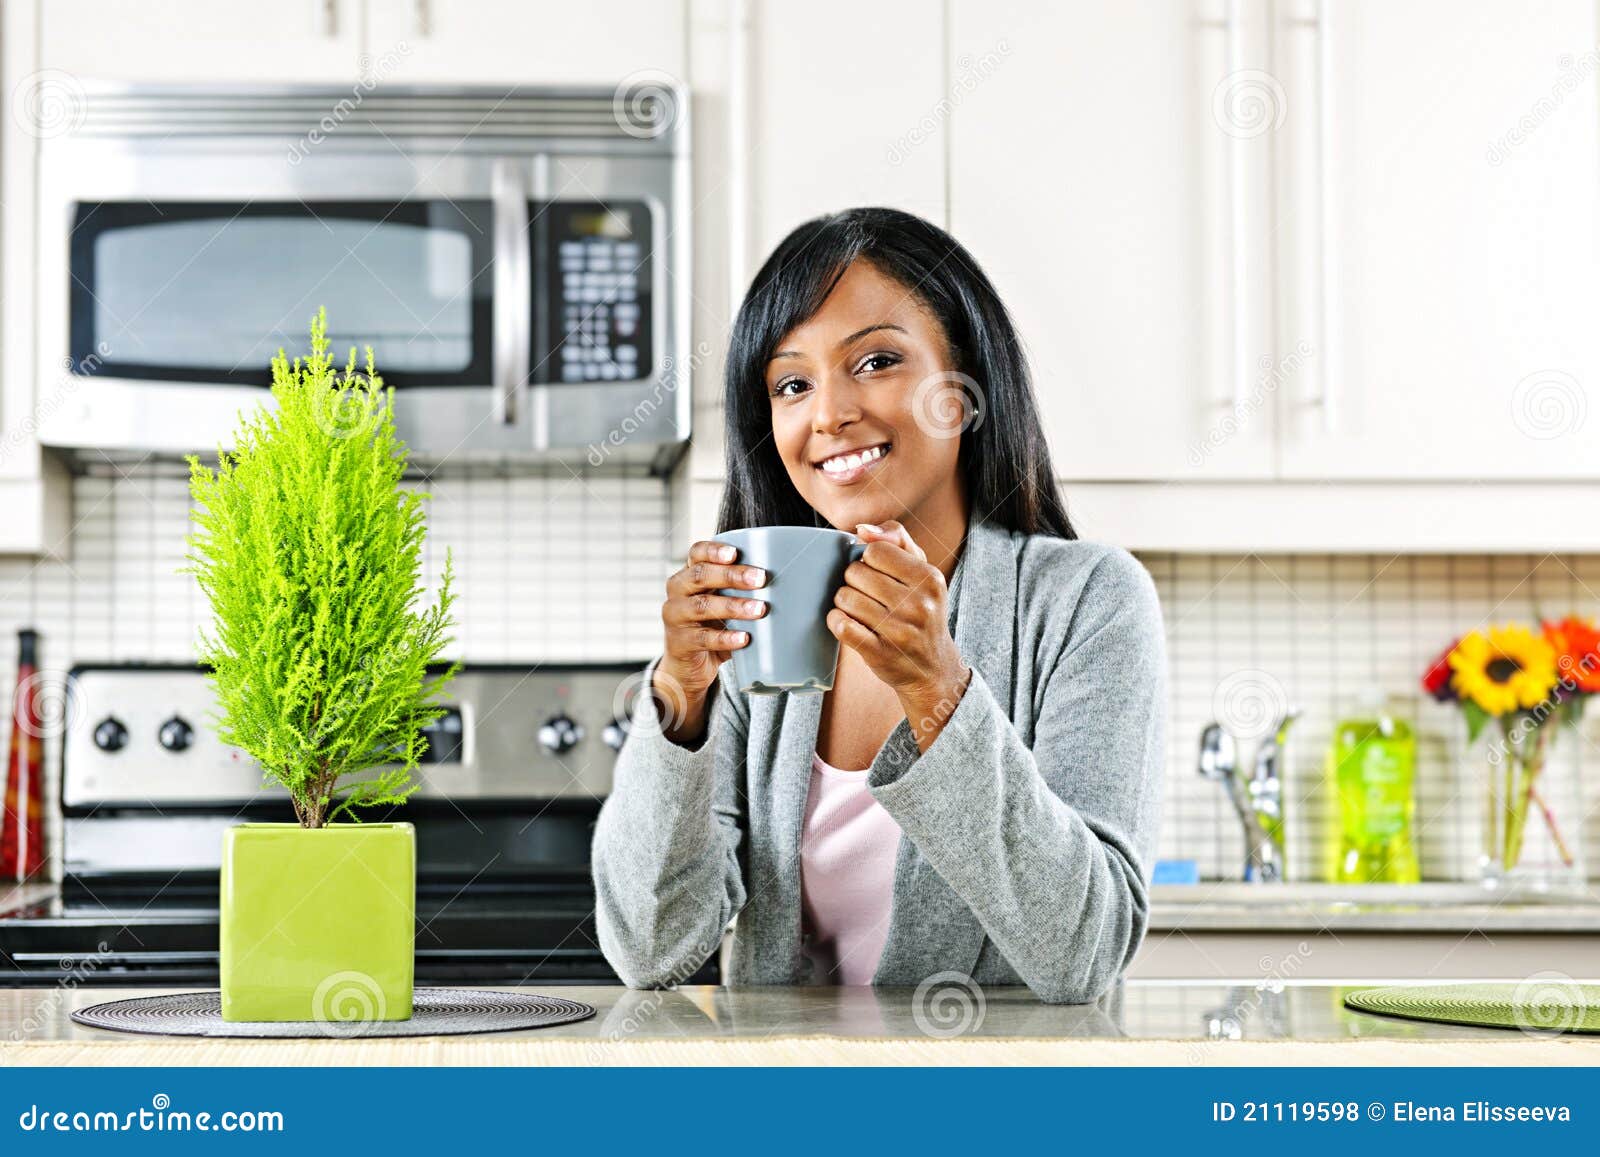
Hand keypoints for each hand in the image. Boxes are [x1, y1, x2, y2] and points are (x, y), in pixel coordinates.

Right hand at [656, 540, 767, 743]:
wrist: (690, 666)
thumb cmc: (715, 625)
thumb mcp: (724, 603)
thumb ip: (743, 590)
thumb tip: (794, 579)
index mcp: (689, 574)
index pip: (696, 553)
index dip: (713, 550)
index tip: (735, 553)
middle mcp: (677, 590)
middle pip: (700, 575)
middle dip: (731, 576)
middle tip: (760, 579)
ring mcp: (674, 616)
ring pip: (702, 606)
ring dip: (734, 606)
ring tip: (760, 609)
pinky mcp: (679, 642)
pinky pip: (703, 638)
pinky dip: (726, 638)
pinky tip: (745, 639)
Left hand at [827, 521, 970, 750]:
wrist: (933, 668)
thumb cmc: (923, 612)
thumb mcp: (923, 573)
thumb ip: (897, 540)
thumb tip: (862, 530)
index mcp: (929, 579)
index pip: (875, 550)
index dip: (868, 559)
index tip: (876, 572)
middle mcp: (917, 604)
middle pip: (855, 573)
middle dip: (854, 581)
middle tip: (866, 593)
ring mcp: (898, 631)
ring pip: (845, 598)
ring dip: (844, 602)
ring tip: (859, 609)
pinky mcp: (879, 653)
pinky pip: (841, 626)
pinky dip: (836, 621)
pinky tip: (846, 622)